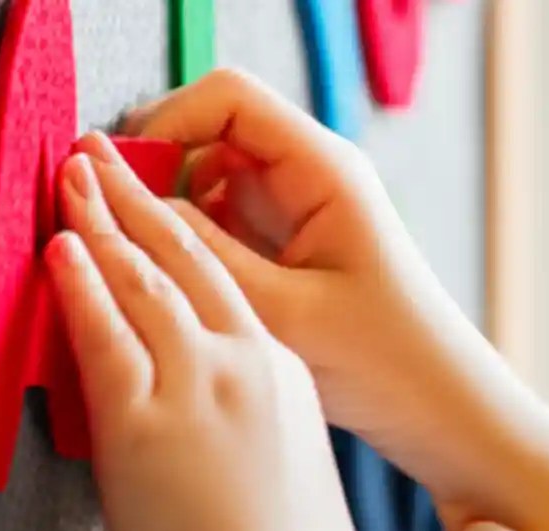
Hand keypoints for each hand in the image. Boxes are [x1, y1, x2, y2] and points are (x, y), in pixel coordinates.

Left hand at [49, 132, 376, 530]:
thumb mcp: (290, 488)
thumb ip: (254, 438)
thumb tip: (216, 432)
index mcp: (285, 381)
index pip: (224, 287)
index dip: (183, 238)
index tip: (155, 208)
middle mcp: (247, 366)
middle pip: (186, 261)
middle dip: (139, 202)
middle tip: (103, 158)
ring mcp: (198, 387)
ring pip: (142, 280)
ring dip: (100, 220)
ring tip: (72, 175)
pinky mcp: (144, 423)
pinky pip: (103, 328)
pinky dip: (78, 280)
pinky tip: (57, 245)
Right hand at [124, 69, 516, 511]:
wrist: (441, 413)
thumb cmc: (388, 362)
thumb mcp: (285, 313)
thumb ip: (204, 257)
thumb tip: (128, 210)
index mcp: (324, 170)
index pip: (230, 98)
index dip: (166, 123)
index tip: (118, 175)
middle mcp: (307, 178)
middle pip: (209, 134)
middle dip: (154, 169)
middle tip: (107, 219)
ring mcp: (293, 213)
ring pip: (205, 182)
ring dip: (165, 212)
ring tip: (130, 260)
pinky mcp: (282, 250)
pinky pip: (216, 225)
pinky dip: (184, 244)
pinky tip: (164, 285)